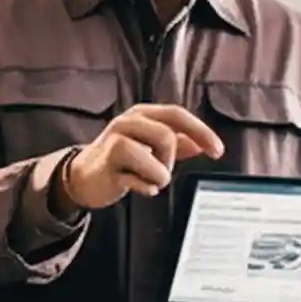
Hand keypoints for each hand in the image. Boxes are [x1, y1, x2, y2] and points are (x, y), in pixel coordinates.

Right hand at [55, 104, 224, 214]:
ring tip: (148, 180)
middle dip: (170, 161)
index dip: (201, 131)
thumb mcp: (150, 146)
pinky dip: (145, 188)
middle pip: (167, 136)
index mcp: (142, 114)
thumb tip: (201, 144)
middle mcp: (128, 122)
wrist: (83, 176)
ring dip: (158, 176)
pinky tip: (137, 186)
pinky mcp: (107, 163)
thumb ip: (176, 143)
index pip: (177, 115)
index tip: (217, 151)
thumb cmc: (119, 159)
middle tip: (161, 171)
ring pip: (153, 158)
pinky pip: (139, 179)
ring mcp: (115, 140)